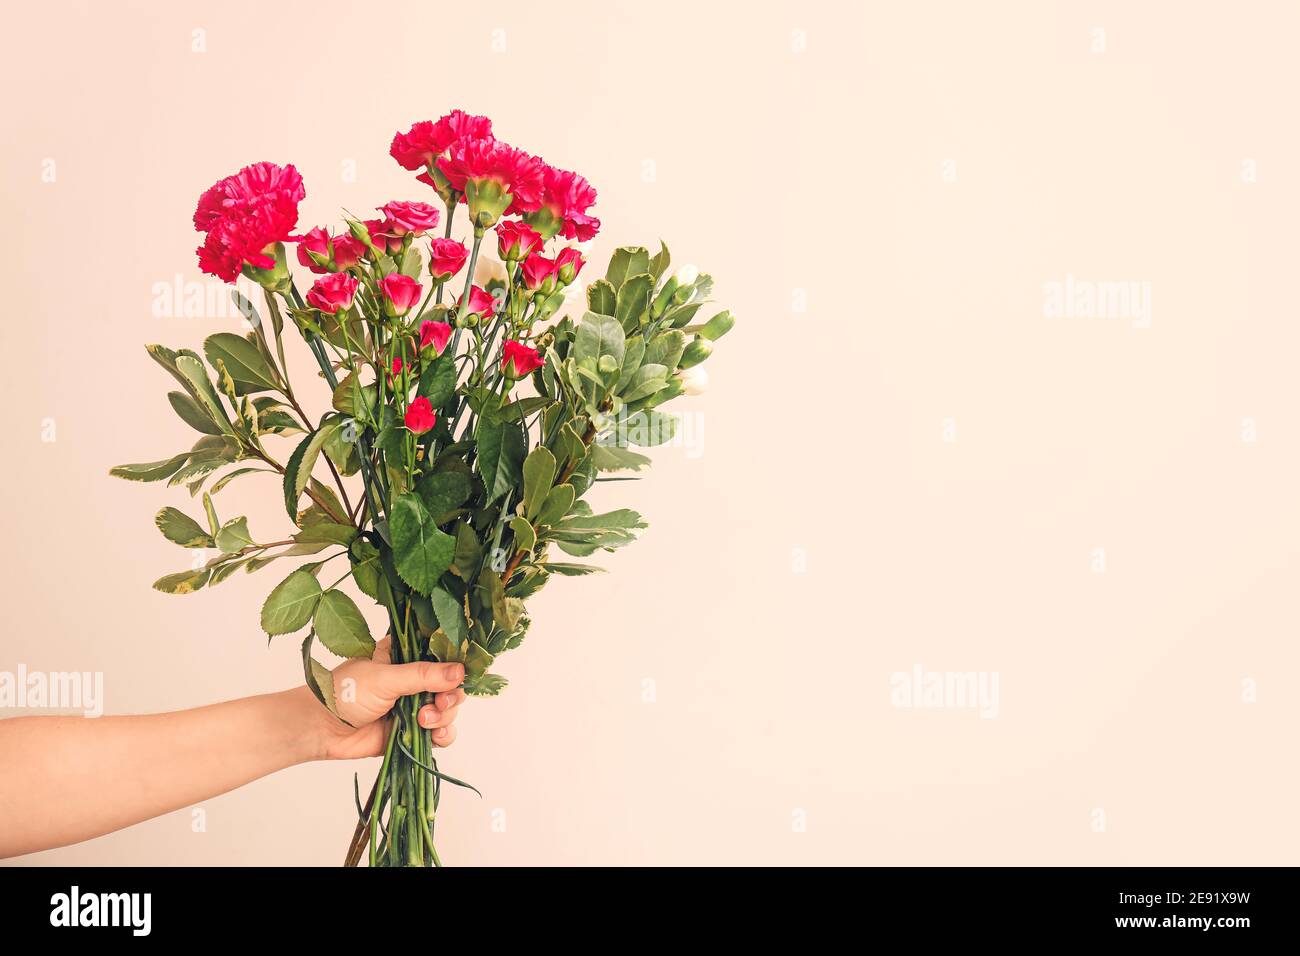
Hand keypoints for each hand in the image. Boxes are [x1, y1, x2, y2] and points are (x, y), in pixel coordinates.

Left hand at [311, 638, 465, 760]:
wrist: (323, 729)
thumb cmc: (346, 693)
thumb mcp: (386, 678)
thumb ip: (424, 676)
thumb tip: (461, 672)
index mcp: (405, 656)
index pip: (441, 654)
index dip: (454, 664)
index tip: (459, 673)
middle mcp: (414, 679)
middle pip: (451, 685)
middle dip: (450, 696)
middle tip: (439, 702)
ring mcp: (414, 705)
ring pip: (448, 709)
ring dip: (444, 716)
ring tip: (423, 720)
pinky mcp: (413, 731)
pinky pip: (441, 733)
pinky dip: (443, 735)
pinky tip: (434, 735)